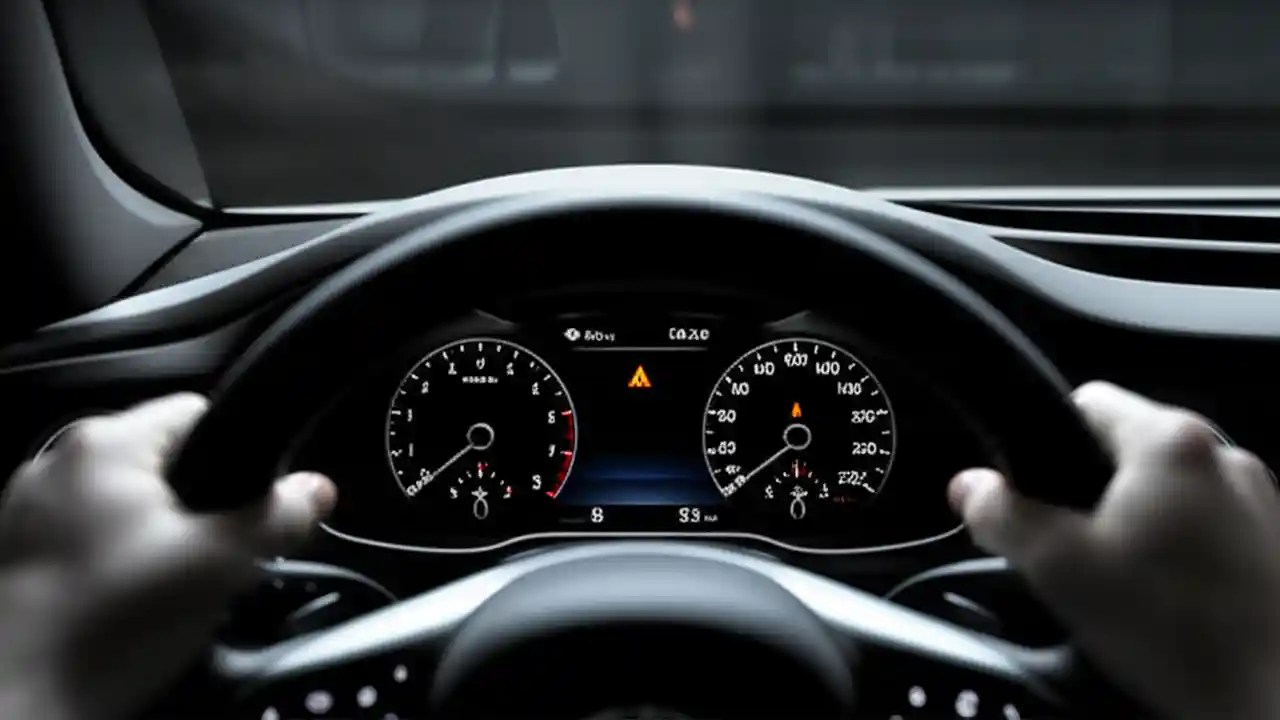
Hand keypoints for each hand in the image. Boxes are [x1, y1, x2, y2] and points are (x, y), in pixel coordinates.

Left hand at [0, 394, 336, 719]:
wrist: (22, 705)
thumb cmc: (109, 628)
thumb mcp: (219, 567)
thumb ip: (278, 518)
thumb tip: (317, 488)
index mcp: (104, 444)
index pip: (198, 413)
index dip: (239, 456)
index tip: (246, 508)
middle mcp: (56, 462)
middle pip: (163, 462)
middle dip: (196, 504)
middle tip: (210, 560)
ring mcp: (27, 507)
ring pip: (125, 501)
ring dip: (154, 534)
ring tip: (165, 587)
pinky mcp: (15, 550)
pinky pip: (89, 534)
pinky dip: (114, 558)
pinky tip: (124, 602)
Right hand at [948, 382, 1279, 719]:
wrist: (1268, 699)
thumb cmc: (1175, 632)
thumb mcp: (1057, 569)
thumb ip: (1002, 516)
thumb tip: (970, 488)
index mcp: (1171, 443)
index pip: (1087, 402)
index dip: (1045, 442)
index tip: (1034, 490)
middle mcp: (1226, 457)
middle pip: (1129, 453)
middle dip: (1094, 497)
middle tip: (1076, 554)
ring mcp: (1262, 500)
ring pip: (1171, 494)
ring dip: (1143, 527)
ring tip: (1128, 586)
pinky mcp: (1277, 544)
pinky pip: (1211, 528)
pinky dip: (1184, 553)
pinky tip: (1172, 602)